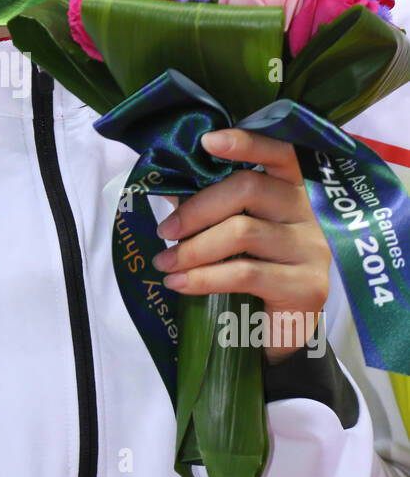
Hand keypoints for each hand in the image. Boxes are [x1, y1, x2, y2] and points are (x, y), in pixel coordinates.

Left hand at [150, 128, 331, 364]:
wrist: (277, 335)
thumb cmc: (253, 274)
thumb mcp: (233, 235)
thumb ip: (210, 207)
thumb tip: (168, 185)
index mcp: (293, 189)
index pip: (278, 153)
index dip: (245, 142)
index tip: (207, 142)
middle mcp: (309, 212)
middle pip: (249, 189)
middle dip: (197, 209)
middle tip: (164, 231)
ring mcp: (313, 249)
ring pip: (243, 232)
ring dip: (193, 248)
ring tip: (165, 262)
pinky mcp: (307, 286)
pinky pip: (245, 273)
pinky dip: (203, 277)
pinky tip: (179, 283)